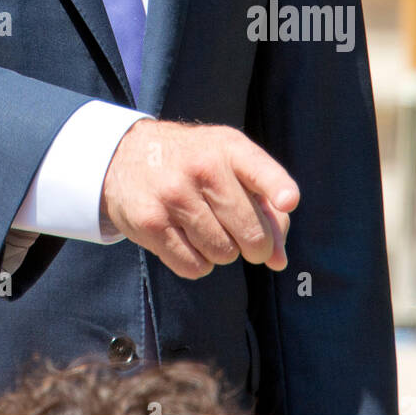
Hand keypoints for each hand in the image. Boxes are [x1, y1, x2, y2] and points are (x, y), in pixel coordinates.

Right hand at [101, 119, 298, 278]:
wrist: (126, 154)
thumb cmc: (194, 165)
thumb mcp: (230, 166)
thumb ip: (265, 208)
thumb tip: (278, 260)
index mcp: (228, 148)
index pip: (259, 169)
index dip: (277, 187)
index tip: (288, 201)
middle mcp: (201, 167)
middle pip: (251, 233)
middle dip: (255, 246)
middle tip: (245, 238)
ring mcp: (173, 195)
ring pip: (224, 254)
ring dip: (222, 251)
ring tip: (205, 227)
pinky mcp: (149, 222)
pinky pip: (194, 266)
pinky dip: (197, 262)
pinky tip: (185, 238)